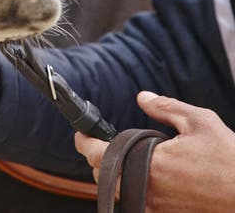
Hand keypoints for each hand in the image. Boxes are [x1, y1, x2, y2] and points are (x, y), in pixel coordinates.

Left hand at [75, 91, 234, 211]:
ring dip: (113, 176)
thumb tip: (142, 98)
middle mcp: (150, 190)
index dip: (85, 143)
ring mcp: (158, 207)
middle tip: (97, 143)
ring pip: (118, 193)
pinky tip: (140, 176)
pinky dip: (130, 189)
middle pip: (105, 177)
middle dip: (98, 159)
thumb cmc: (227, 159)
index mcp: (152, 164)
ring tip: (117, 158)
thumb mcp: (198, 121)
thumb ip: (166, 107)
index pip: (101, 155)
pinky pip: (137, 204)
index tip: (79, 134)